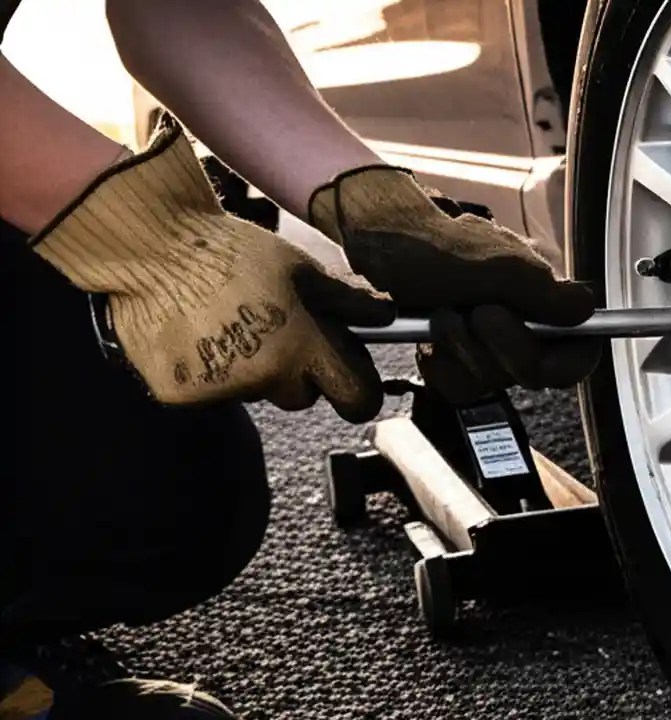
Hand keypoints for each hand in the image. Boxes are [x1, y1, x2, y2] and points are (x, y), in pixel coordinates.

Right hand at [31, 123, 392, 421]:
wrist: (152, 248)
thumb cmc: (233, 252)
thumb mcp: (301, 268)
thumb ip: (347, 301)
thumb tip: (389, 316)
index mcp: (302, 348)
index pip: (355, 398)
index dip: (361, 392)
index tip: (354, 382)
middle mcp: (264, 377)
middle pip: (300, 396)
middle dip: (297, 372)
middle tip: (276, 329)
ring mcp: (219, 390)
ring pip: (253, 392)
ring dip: (250, 368)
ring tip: (228, 321)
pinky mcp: (179, 395)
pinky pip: (208, 392)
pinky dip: (206, 370)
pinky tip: (195, 332)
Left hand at [308, 166, 600, 403]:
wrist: (375, 244)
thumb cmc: (434, 244)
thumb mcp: (498, 265)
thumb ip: (547, 292)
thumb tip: (586, 309)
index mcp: (541, 302)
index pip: (578, 352)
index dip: (566, 360)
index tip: (541, 347)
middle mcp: (517, 326)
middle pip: (531, 373)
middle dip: (502, 345)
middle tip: (477, 311)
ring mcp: (482, 345)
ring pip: (489, 383)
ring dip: (462, 349)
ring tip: (443, 313)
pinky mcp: (450, 359)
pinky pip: (454, 387)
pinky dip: (438, 363)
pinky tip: (429, 335)